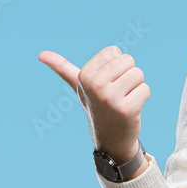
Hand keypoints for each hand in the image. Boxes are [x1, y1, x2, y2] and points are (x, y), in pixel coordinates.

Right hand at [38, 46, 149, 163]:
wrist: (109, 136)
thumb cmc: (96, 104)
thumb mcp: (78, 85)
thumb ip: (62, 68)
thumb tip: (41, 55)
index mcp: (85, 75)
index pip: (115, 51)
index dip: (116, 66)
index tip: (107, 82)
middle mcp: (95, 85)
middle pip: (129, 61)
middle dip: (127, 75)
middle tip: (117, 93)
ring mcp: (110, 98)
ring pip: (138, 74)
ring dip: (136, 87)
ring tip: (124, 99)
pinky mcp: (126, 109)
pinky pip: (145, 90)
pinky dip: (142, 98)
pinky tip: (131, 109)